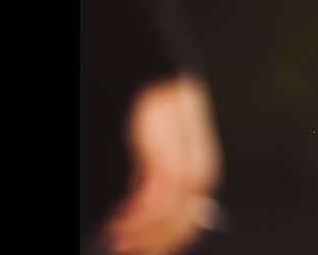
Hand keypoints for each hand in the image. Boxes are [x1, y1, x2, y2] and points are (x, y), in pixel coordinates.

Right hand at [103, 74, 222, 254]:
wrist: (152, 79)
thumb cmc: (150, 119)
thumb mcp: (157, 154)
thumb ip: (154, 184)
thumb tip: (141, 215)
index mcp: (202, 174)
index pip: (190, 222)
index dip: (167, 242)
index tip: (142, 252)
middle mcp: (200, 173)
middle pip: (182, 224)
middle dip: (153, 242)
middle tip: (123, 247)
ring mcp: (186, 166)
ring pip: (169, 215)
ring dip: (139, 230)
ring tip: (115, 234)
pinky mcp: (168, 157)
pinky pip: (157, 197)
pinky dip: (137, 213)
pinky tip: (117, 217)